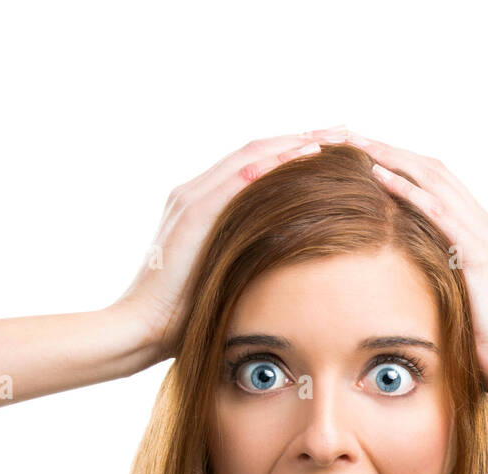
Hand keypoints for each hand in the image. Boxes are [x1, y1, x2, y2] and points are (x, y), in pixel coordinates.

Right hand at [115, 133, 323, 362]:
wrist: (140, 328)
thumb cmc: (181, 318)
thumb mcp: (221, 281)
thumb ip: (243, 263)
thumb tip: (280, 273)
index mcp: (200, 206)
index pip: (252, 167)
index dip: (292, 154)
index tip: (333, 151)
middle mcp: (194, 193)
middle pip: (256, 151)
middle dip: (303, 138)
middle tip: (346, 132)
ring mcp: (192, 199)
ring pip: (251, 155)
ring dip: (296, 143)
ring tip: (335, 137)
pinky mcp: (194, 214)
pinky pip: (240, 178)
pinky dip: (275, 164)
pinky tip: (306, 155)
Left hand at [305, 128, 487, 402]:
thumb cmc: (484, 345)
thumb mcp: (451, 304)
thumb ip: (432, 282)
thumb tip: (395, 286)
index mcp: (472, 231)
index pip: (429, 181)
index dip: (392, 160)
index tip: (353, 150)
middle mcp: (479, 222)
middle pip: (427, 167)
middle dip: (384, 146)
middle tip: (343, 132)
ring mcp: (481, 235)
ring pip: (432, 179)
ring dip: (390, 156)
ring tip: (354, 141)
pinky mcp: (478, 254)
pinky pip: (440, 211)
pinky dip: (410, 190)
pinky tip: (381, 176)